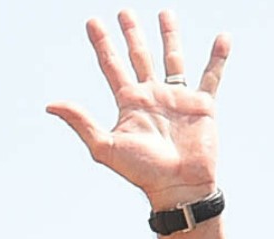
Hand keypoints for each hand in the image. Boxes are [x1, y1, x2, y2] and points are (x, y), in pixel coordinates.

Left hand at [46, 9, 230, 209]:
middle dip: (131, 34)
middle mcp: (152, 95)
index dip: (102, 43)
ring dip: (169, 36)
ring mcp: (177, 98)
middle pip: (139, 56)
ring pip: (173, 58)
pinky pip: (211, 75)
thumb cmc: (141, 171)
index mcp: (129, 103)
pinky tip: (223, 38)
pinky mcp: (202, 105)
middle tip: (123, 11)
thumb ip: (81, 122)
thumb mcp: (105, 146)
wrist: (177, 186)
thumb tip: (50, 104)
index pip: (111, 65)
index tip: (92, 22)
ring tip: (165, 13)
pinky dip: (218, 57)